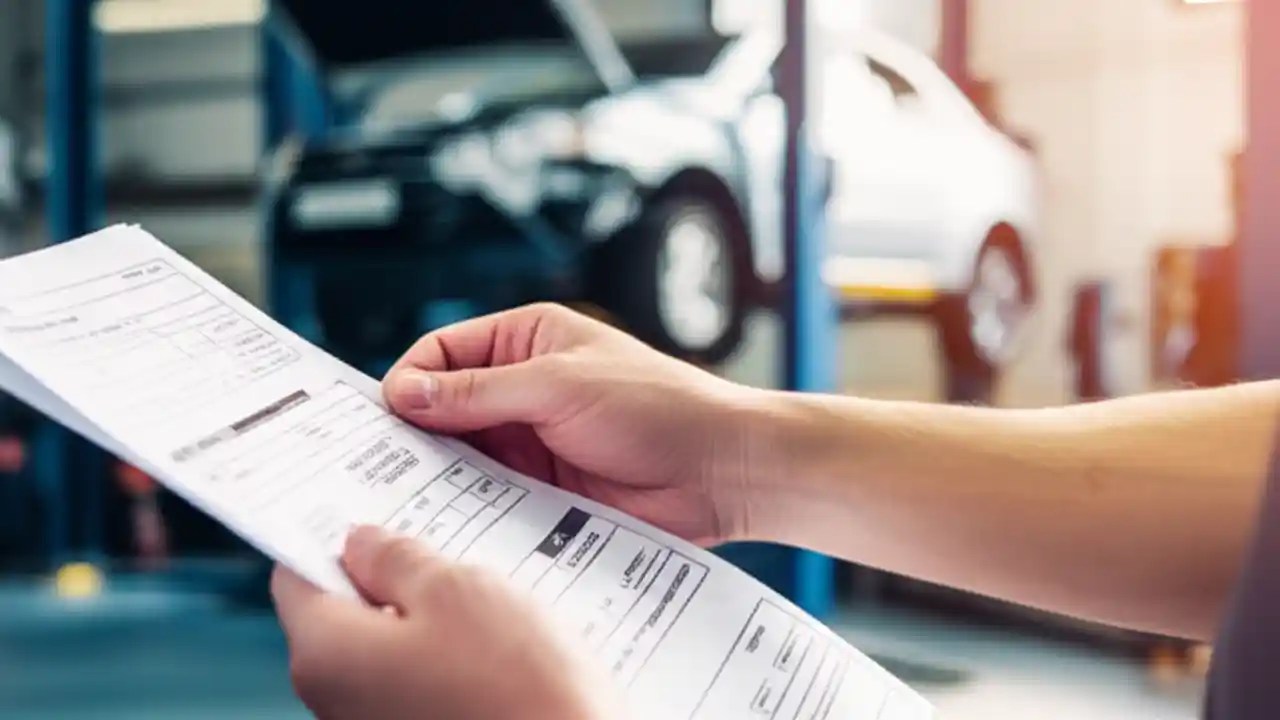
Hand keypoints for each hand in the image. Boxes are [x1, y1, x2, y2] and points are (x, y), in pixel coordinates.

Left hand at [273, 526, 622, 719]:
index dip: (329, 538)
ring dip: (426, 617)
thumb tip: (362, 543)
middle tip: (443, 549)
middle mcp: (335, 700)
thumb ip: (397, 560)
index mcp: (327, 654)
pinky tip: (497, 643)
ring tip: (484, 596)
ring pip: (386, 649)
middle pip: (342, 615)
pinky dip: (447, 657)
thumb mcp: (457, 590)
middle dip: (388, 576)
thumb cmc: (514, 686)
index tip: (371, 515)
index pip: (295, 576)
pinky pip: (418, 683)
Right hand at [382, 303, 760, 545]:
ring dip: (439, 472)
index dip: (411, 380)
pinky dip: (467, 504)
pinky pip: (490, 494)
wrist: (720, 470)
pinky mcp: (542, 487)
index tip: (385, 416)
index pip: (444, 352)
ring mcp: (531, 440)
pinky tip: (448, 519)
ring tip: (406, 496)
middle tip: (377, 464)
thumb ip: (479, 393)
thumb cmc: (656, 406)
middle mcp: (521, 388)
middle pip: (444, 406)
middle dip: (415, 431)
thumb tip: (404, 393)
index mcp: (526, 341)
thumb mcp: (559, 387)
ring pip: (462, 455)